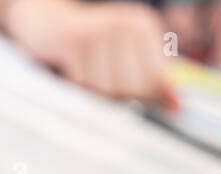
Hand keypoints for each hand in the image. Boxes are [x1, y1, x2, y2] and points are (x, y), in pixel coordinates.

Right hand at [6, 0, 178, 108]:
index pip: (156, 82)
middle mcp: (123, 23)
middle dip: (114, 95)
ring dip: (92, 92)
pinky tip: (68, 69)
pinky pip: (83, 87)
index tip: (122, 82)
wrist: (41, 20)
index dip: (141, 95)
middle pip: (133, 90)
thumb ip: (153, 83)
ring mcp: (98, 30)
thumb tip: (179, 106)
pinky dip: (74, 87)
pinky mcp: (72, 41)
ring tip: (83, 72)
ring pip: (107, 92)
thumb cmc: (89, 48)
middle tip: (97, 75)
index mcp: (142, 25)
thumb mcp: (125, 60)